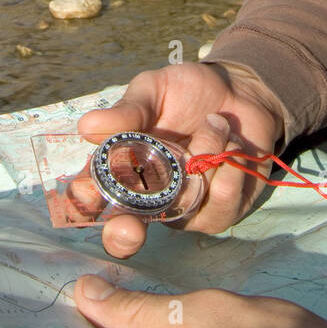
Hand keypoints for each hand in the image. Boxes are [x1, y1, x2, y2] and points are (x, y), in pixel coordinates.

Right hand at [75, 61, 285, 257]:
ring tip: (214, 121)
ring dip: (202, 158)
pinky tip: (231, 142)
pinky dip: (228, 168)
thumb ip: (128, 110)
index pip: (92, 197)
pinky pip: (220, 204)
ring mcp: (183, 209)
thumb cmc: (188, 91)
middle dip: (123, 237)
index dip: (85, 203)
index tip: (88, 195)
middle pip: (125, 235)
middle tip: (128, 229)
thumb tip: (86, 126)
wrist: (241, 90)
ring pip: (182, 207)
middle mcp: (149, 197)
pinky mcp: (219, 212)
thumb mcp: (154, 90)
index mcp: (122, 168)